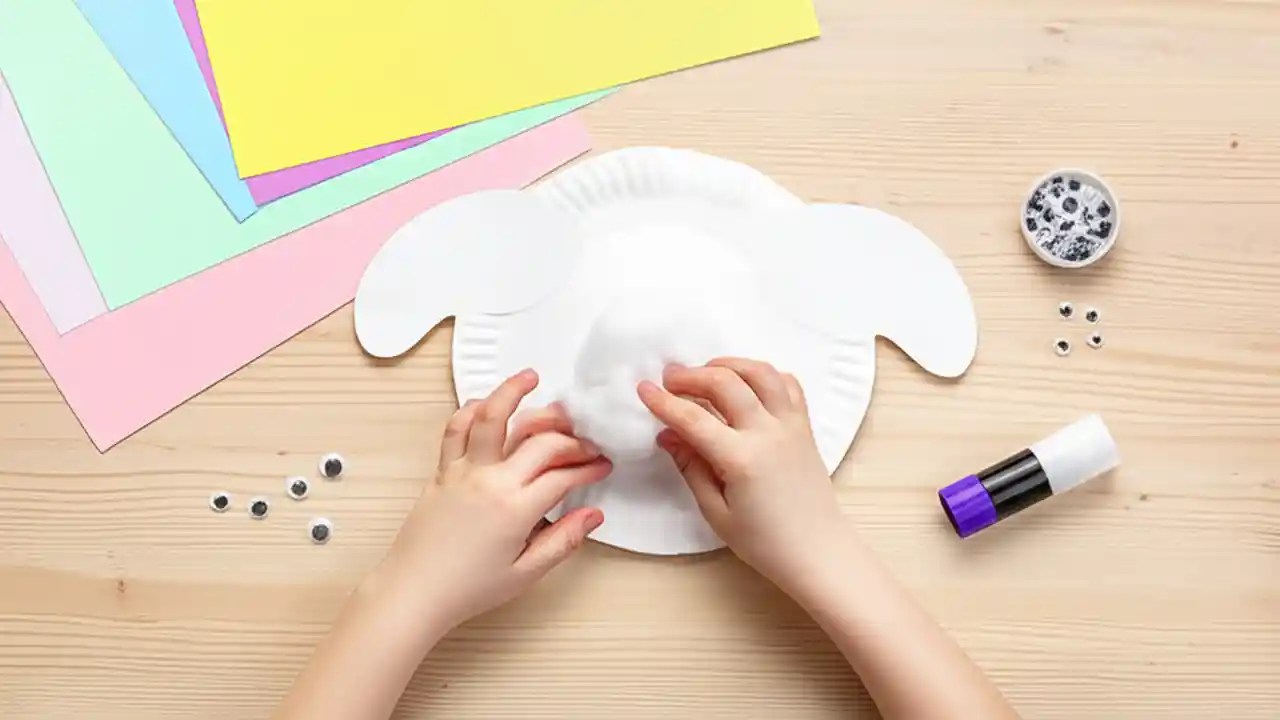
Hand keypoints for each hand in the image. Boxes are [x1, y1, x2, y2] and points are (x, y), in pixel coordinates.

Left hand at [374, 369, 610, 632]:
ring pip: (492, 417)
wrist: (414, 591)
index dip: (589, 468)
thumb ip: (563, 540)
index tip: (601, 467)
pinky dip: (471, 410)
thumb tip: (593, 516)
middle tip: (585, 443)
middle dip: (571, 439)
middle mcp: (491, 482)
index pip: (564, 475)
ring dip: (513, 392)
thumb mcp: (525, 573)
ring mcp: (463, 471)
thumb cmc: (466, 588)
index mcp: (515, 509)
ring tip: (531, 377)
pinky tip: (486, 402)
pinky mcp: (442, 471)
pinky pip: (456, 429)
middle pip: (541, 442)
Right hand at [637, 358, 850, 596]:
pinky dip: (763, 375)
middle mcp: (769, 433)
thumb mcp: (717, 513)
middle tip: (670, 379)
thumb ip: (691, 468)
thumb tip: (668, 435)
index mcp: (742, 459)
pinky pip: (787, 384)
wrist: (818, 551)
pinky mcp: (804, 426)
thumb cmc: (765, 542)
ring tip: (706, 373)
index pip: (694, 418)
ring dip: (728, 365)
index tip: (643, 389)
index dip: (664, 402)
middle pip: (725, 382)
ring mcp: (791, 425)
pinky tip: (745, 385)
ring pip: (760, 372)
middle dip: (692, 375)